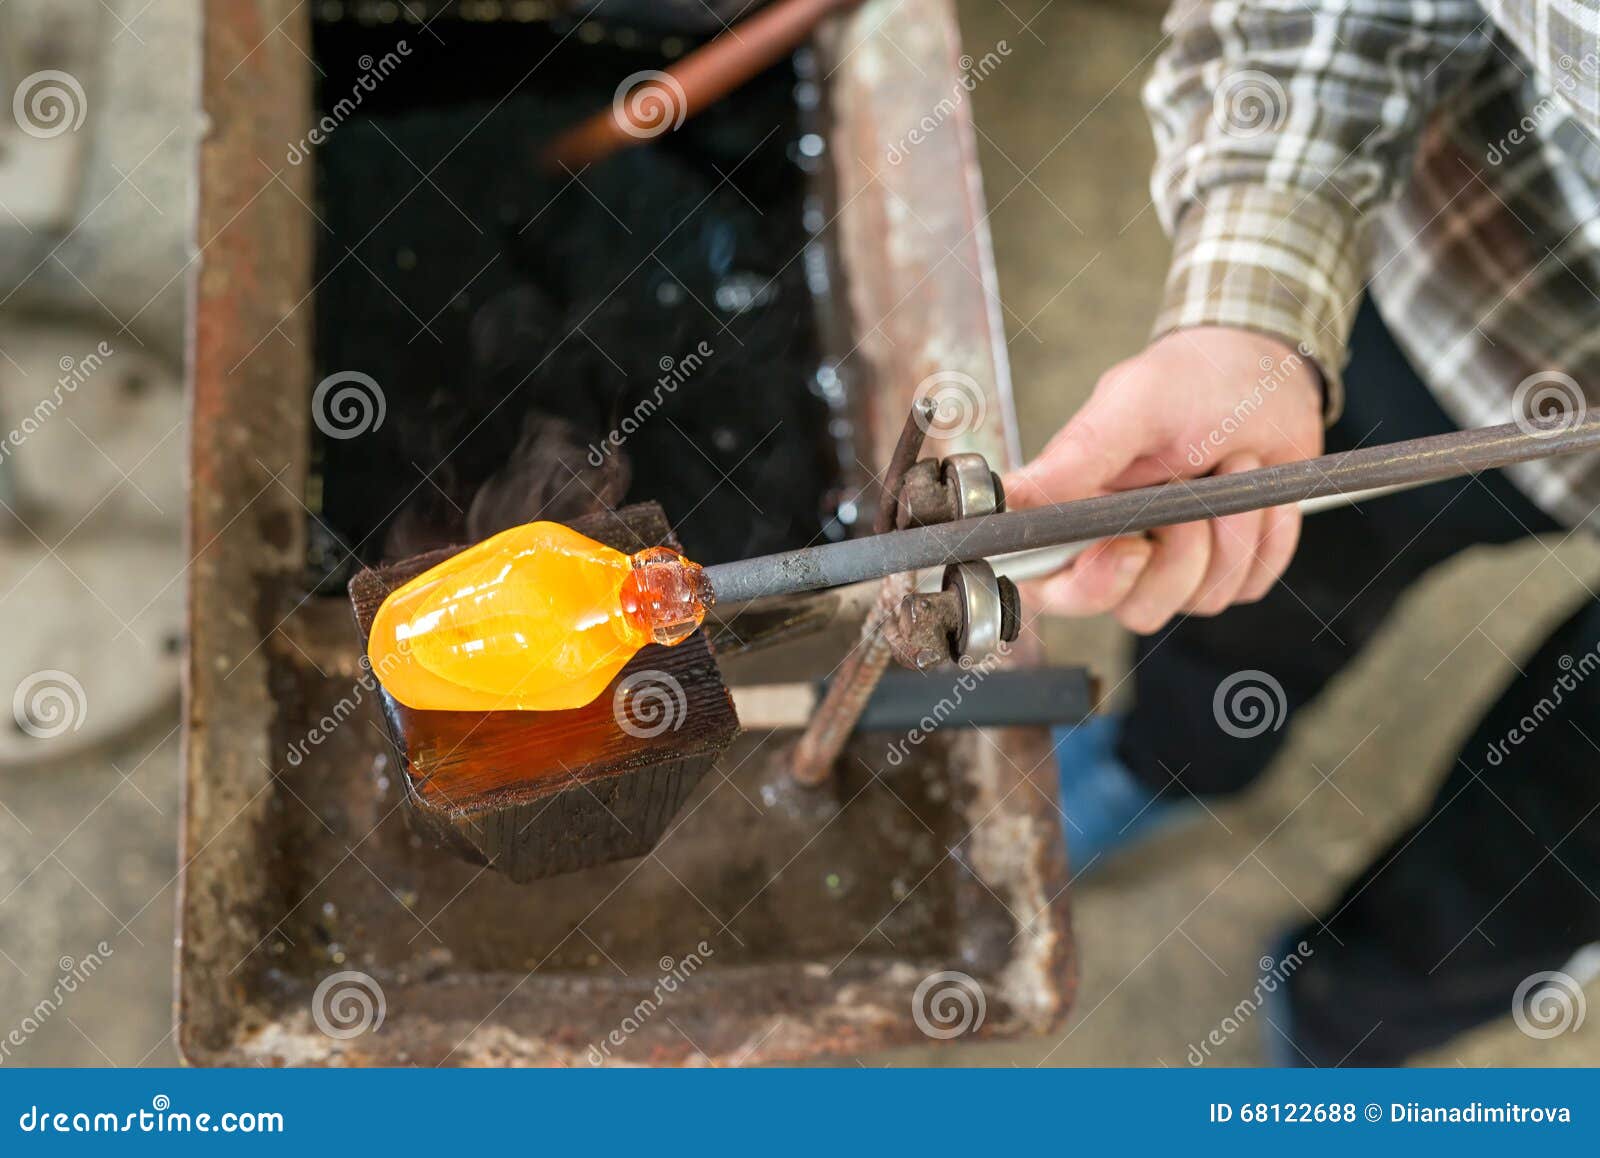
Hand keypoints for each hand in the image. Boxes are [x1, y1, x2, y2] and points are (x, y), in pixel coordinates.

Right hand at [1002, 326, 1322, 633]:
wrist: (1266, 373)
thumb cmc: (1190, 380)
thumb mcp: (1130, 405)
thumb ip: (1073, 457)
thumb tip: (1007, 498)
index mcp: (1075, 517)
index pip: (1057, 590)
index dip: (1092, 586)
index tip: (1132, 546)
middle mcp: (1120, 550)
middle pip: (1138, 610)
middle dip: (1179, 557)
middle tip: (1193, 493)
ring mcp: (1178, 566)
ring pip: (1201, 600)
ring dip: (1232, 532)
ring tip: (1233, 466)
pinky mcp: (1232, 569)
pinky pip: (1251, 583)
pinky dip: (1267, 536)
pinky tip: (1258, 491)